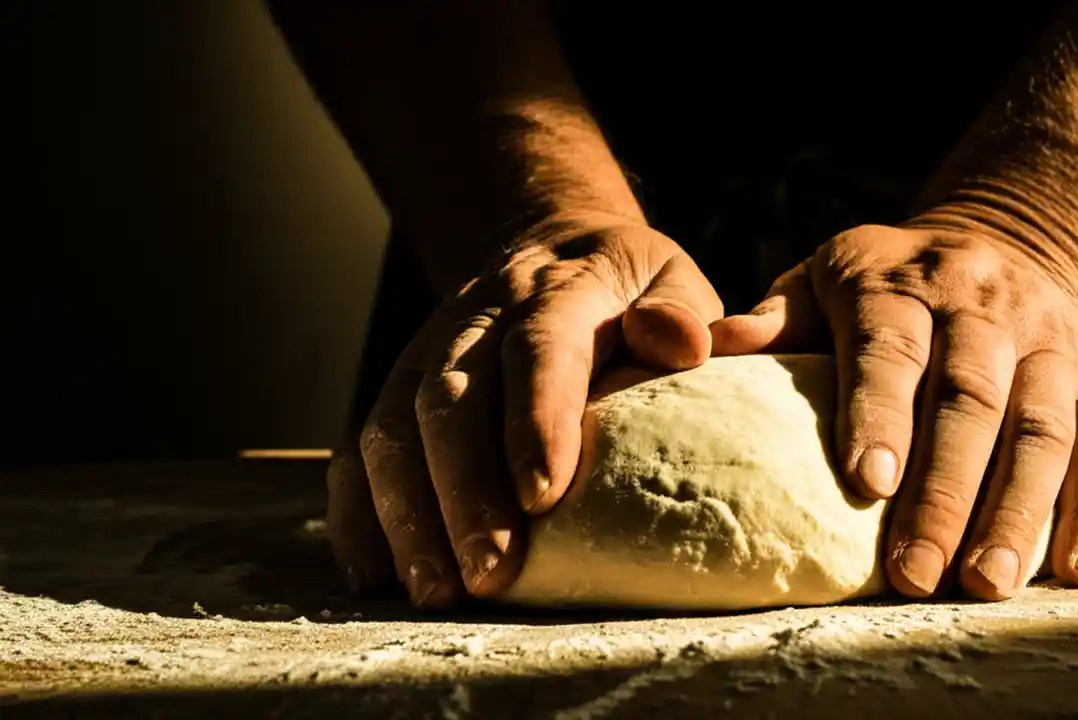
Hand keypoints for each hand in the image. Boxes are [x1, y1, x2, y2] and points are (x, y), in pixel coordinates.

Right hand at [327, 221, 723, 607]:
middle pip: (451, 396)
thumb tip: (683, 343)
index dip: (535, 418)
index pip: (540, 346)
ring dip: (406, 512)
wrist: (552, 245)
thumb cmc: (628, 289)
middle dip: (463, 490)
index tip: (542, 497)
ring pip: (392, 424)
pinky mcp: (397, 386)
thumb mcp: (671, 280)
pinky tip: (370, 573)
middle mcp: (479, 317)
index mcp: (559, 289)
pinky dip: (355, 510)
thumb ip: (683, 313)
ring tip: (436, 590)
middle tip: (488, 574)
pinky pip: (359, 445)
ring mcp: (427, 351)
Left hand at [711, 224, 1077, 600]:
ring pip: (1042, 431)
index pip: (891, 347)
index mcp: (903, 282)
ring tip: (984, 584)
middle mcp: (985, 308)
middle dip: (944, 492)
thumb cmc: (887, 283)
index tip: (865, 484)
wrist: (1006, 240)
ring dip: (1018, 513)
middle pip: (971, 401)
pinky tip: (1076, 572)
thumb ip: (776, 316)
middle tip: (912, 575)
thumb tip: (711, 346)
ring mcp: (1051, 344)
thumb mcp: (825, 277)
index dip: (880, 412)